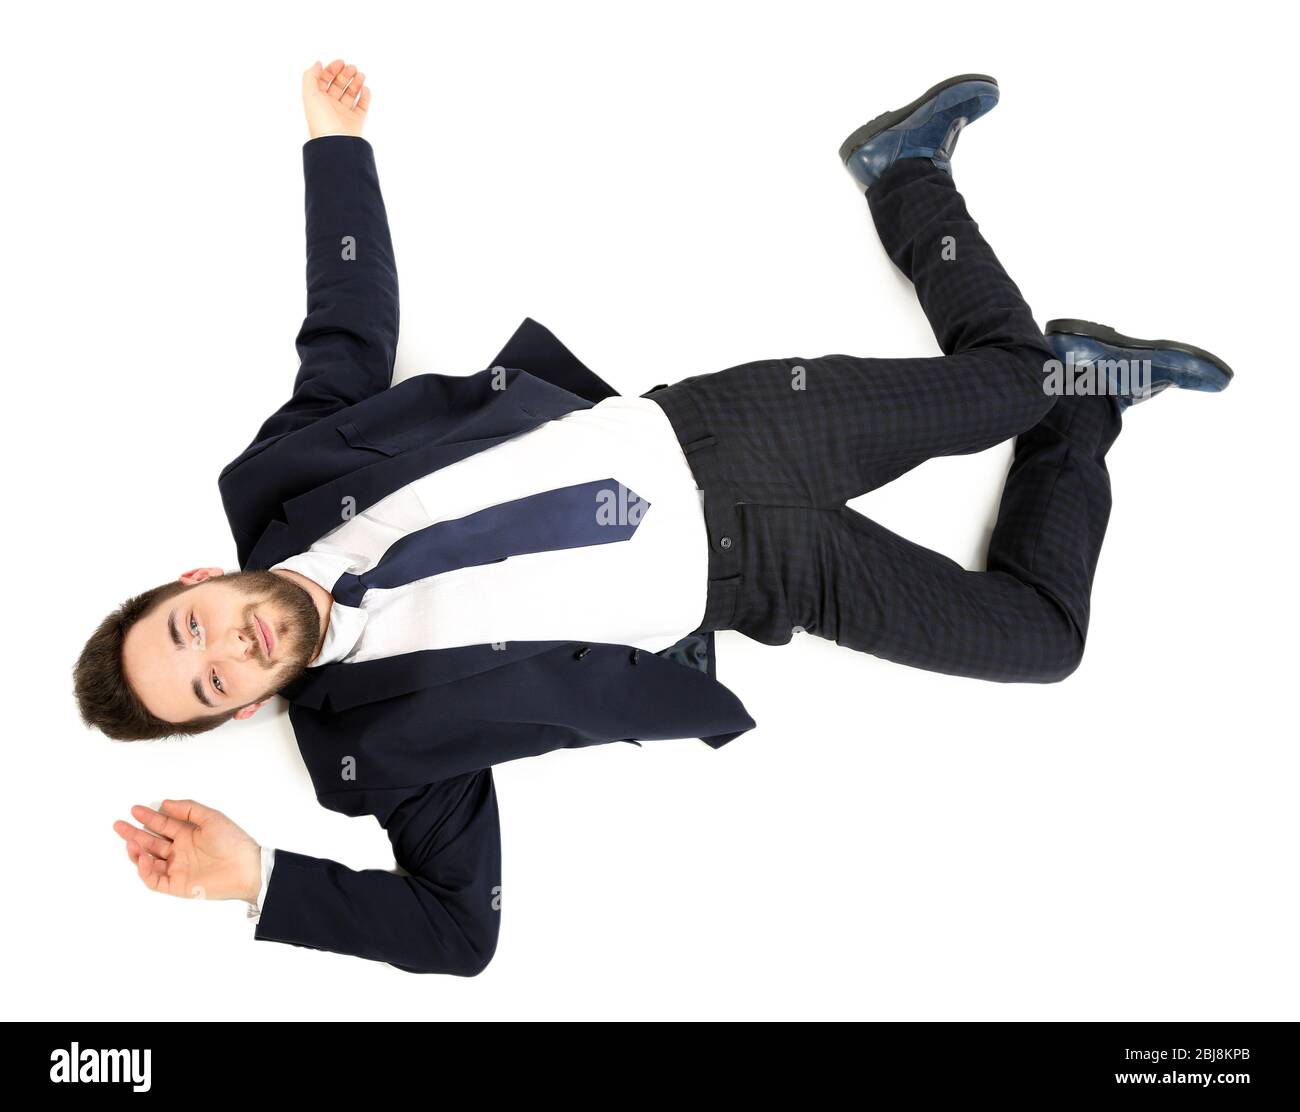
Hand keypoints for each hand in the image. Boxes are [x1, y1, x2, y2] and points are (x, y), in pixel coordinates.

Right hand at [114, 799, 261, 903]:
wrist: (245, 868)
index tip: (134, 809)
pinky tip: (142, 857)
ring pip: (149, 861)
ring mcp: (178, 869)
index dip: (148, 817)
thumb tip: (165, 803)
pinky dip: (145, 870)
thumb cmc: (232, 841)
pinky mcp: (177, 885)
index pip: (163, 826)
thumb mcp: (211, 818)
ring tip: (130, 842)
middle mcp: (181, 852)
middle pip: (152, 842)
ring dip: (137, 851)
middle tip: (119, 825)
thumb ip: (188, 810)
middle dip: (134, 834)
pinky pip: (154, 879)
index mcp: (189, 835)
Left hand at [302, 59, 369, 138]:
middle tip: (353, 68)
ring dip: (356, 83)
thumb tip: (318, 64)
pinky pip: (362, 106)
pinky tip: (365, 89)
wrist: (335, 141)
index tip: (341, 63)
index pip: (325, 80)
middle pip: (339, 85)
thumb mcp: (309, 94)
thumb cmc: (321, 120)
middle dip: (346, 75)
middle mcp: (331, 105)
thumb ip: (310, 76)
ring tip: (361, 76)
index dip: (332, 69)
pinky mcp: (356, 120)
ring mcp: (344, 113)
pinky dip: (365, 97)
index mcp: (318, 99)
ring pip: (351, 94)